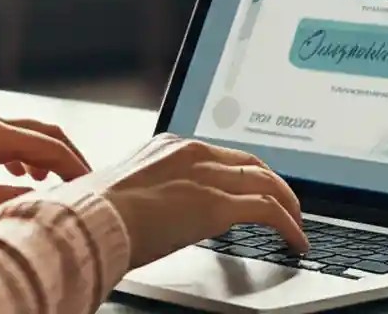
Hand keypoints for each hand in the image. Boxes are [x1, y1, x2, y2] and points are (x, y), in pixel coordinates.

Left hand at [0, 116, 90, 220]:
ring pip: (26, 136)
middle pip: (43, 133)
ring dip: (47, 157)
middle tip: (88, 181)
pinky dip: (25, 157)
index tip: (94, 187)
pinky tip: (21, 177)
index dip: (75, 167)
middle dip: (69, 156)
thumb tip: (41, 200)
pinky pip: (7, 141)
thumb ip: (2, 199)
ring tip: (60, 183)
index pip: (49, 147)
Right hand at [85, 133, 307, 267]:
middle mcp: (194, 153)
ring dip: (288, 205)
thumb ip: (151, 193)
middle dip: (275, 185)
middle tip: (287, 205)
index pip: (223, 155)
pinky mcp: (217, 205)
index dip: (246, 172)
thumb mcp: (127, 191)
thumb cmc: (96, 212)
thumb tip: (154, 212)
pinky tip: (295, 241)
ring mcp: (207, 176)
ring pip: (267, 183)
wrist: (90, 219)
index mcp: (172, 146)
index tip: (255, 187)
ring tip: (297, 225)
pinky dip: (288, 226)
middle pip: (252, 163)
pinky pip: (268, 211)